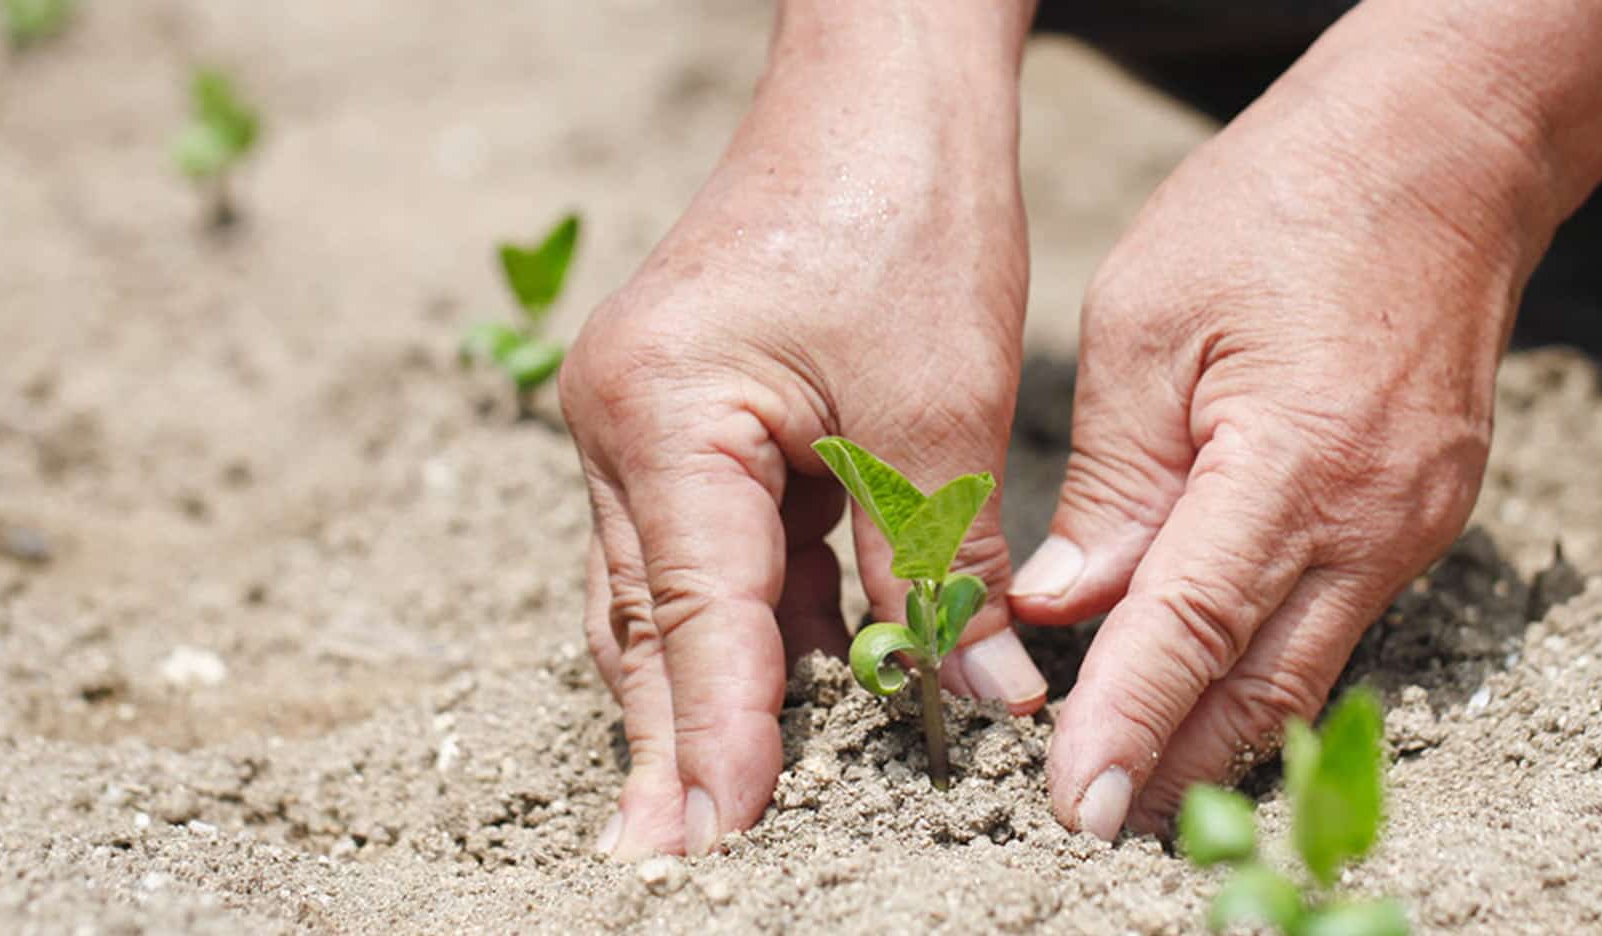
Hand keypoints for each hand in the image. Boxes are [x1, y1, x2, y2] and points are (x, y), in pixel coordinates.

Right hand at [560, 0, 1038, 858]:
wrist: (878, 82)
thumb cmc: (905, 211)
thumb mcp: (938, 410)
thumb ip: (942, 568)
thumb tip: (978, 704)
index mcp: (664, 409)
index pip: (697, 607)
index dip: (719, 730)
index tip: (722, 831)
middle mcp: (623, 422)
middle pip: (649, 617)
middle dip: (671, 741)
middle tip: (670, 858)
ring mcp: (644, 418)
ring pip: (669, 590)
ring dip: (703, 692)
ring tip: (705, 813)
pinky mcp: (687, 416)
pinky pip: (706, 545)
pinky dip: (744, 621)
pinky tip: (774, 697)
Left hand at [1013, 75, 1528, 838]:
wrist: (1446, 150)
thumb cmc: (1282, 206)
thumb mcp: (1150, 321)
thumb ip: (1113, 478)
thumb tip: (1061, 603)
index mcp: (1297, 464)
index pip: (1193, 631)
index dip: (1130, 725)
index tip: (1076, 804)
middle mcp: (1375, 519)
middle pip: (1263, 688)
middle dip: (1175, 767)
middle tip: (1091, 821)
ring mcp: (1415, 524)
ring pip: (1306, 669)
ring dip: (1220, 733)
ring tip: (1134, 781)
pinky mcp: (1425, 515)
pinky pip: (1336, 621)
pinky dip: (1264, 668)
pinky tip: (1203, 688)